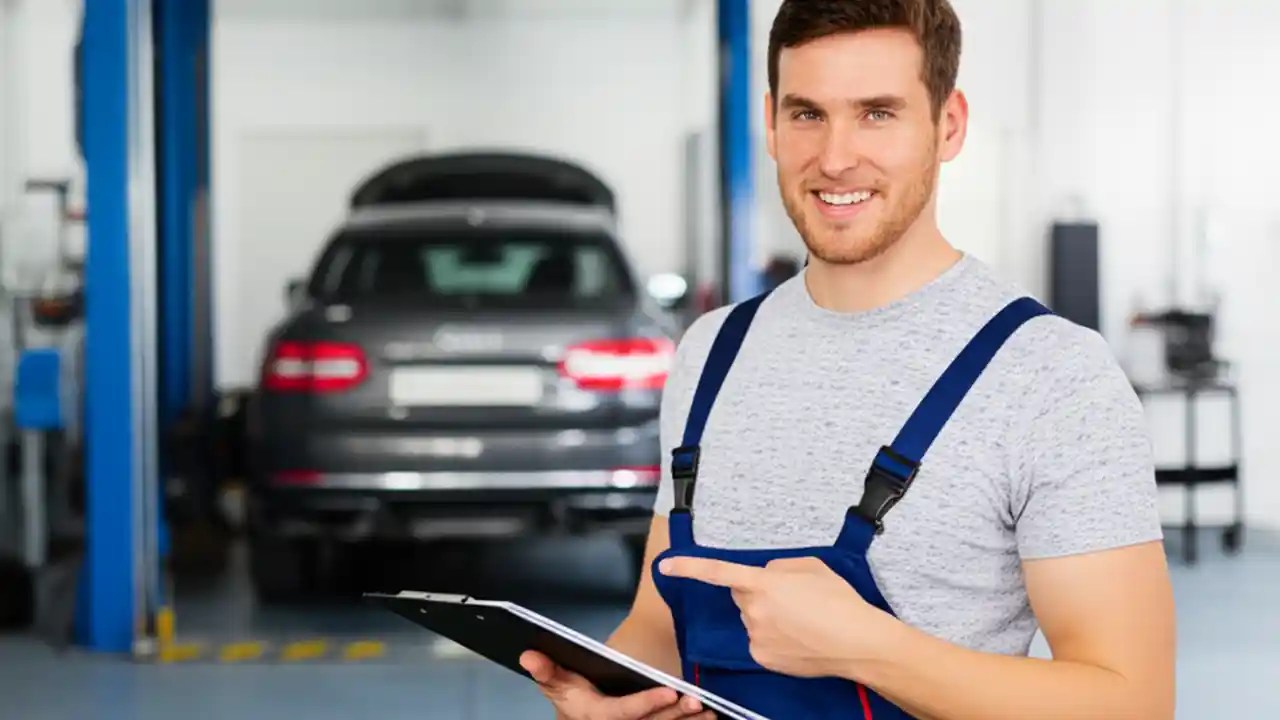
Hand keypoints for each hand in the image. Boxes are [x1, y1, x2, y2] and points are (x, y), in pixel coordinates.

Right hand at [519, 650, 714, 719]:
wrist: (577, 718)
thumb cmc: (570, 697)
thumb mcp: (555, 684)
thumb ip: (545, 670)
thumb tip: (528, 654)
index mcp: (597, 716)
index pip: (626, 713)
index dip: (647, 704)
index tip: (670, 691)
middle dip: (676, 714)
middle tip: (697, 700)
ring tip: (709, 709)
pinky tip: (709, 716)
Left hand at [658, 556, 893, 678]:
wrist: (857, 642)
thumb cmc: (838, 600)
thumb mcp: (809, 567)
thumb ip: (778, 567)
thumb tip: (764, 577)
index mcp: (763, 583)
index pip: (717, 572)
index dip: (688, 567)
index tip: (665, 564)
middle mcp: (753, 610)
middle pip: (742, 596)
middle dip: (756, 594)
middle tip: (790, 599)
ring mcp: (756, 637)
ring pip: (752, 620)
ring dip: (767, 617)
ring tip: (802, 621)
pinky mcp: (762, 658)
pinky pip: (759, 641)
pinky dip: (773, 638)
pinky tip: (798, 638)